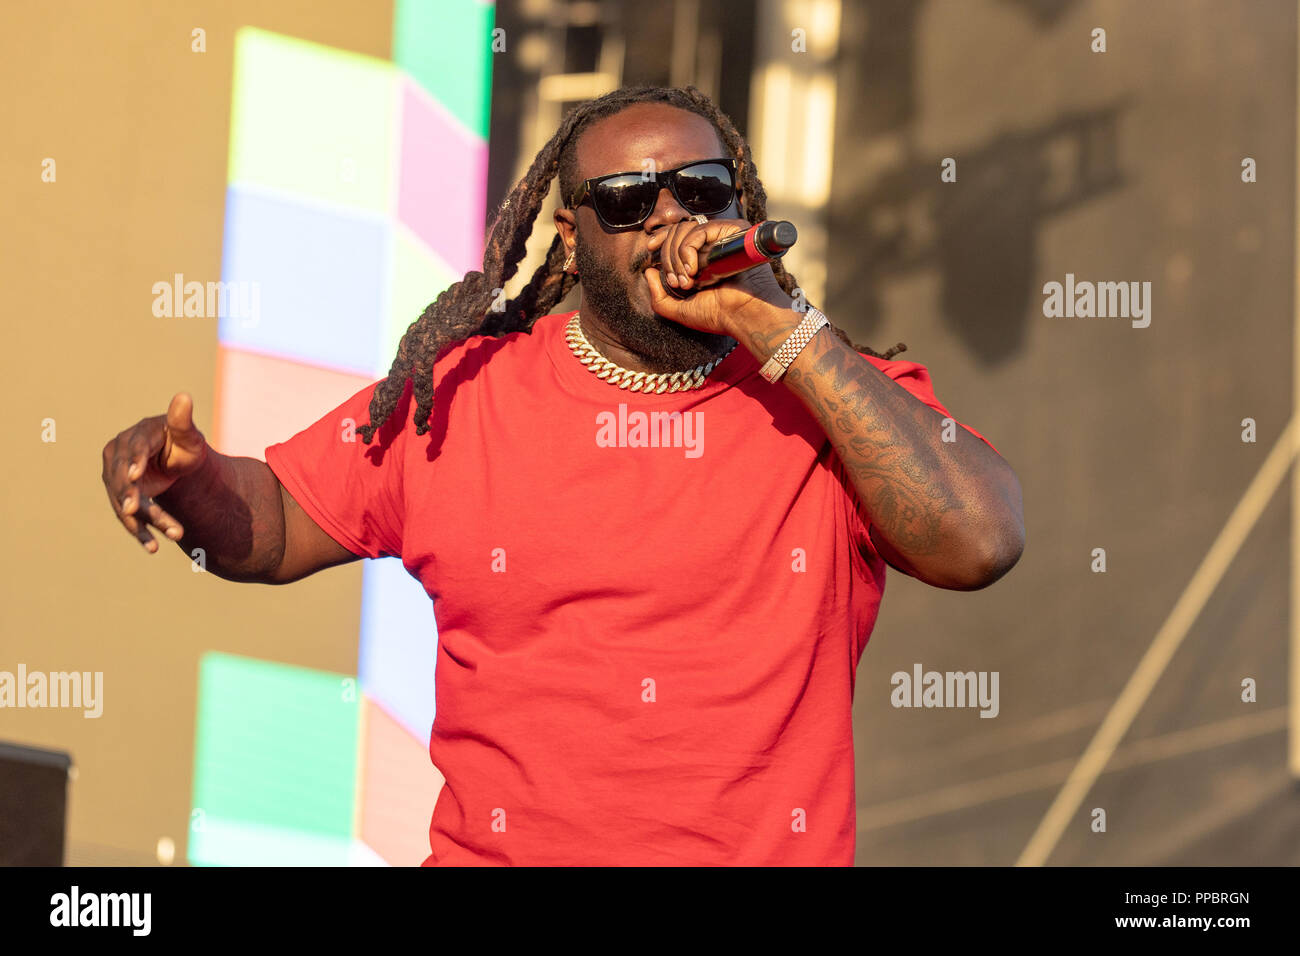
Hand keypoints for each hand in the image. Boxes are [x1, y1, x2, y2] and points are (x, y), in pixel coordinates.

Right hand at [101, 392, 209, 551]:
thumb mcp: (188, 435)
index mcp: (137, 436)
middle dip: (129, 494)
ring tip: (162, 534)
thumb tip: (184, 397)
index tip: (135, 476)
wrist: (179, 463)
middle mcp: (120, 455)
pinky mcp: (122, 496)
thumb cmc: (184, 444)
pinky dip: (141, 532)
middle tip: (134, 509)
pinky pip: (130, 515)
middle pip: (124, 478)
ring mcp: (117, 477)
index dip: (134, 462)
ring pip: (127, 500)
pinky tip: (153, 548)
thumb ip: (183, 420)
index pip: (133, 449)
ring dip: (141, 519)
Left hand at [644, 217, 794, 336]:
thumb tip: (648, 271)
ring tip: (688, 281)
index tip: (649, 247)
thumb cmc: (717, 315)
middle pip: (677, 231)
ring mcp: (722, 236)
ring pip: (685, 229)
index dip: (661, 236)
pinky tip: (694, 269)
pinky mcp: (733, 231)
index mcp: (702, 256)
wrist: (743, 316)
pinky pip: (700, 230)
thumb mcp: (679, 311)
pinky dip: (688, 249)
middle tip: (678, 283)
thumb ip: (658, 297)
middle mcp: (712, 244)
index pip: (677, 234)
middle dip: (668, 258)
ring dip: (677, 257)